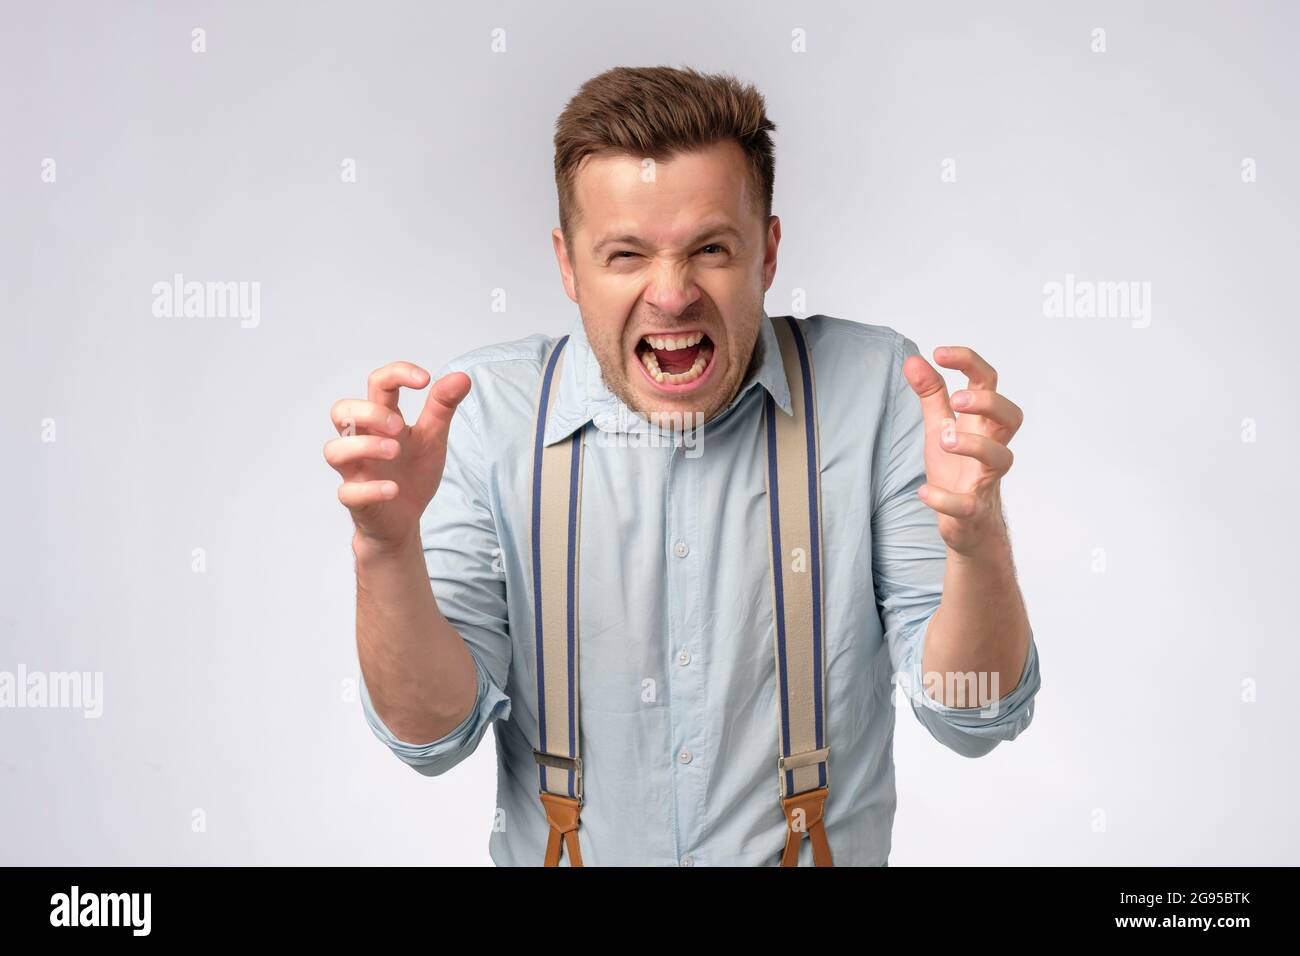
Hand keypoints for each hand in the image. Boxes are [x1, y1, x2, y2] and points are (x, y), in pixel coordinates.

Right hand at [324, 362, 471, 553]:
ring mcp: (355, 470)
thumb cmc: (413, 472)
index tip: (424, 379)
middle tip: (399, 427)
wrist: (405, 519)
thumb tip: (462, 377)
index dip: (396, 374)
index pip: (377, 384)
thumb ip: (442, 407)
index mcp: (381, 421)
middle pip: (341, 410)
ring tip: (395, 451)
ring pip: (334, 450)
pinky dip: (371, 489)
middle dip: (369, 412)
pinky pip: (348, 492)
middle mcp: (362, 440)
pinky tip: (394, 489)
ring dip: (364, 446)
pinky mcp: (356, 499)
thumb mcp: (432, 437)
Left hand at [901, 346, 1022, 557]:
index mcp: (982, 423)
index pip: (988, 382)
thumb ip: (930, 395)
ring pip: (1001, 458)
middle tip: (956, 400)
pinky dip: (945, 498)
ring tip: (942, 439)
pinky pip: (967, 505)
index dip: (969, 362)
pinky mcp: (974, 510)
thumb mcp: (940, 426)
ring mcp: (986, 480)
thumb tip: (913, 360)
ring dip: (973, 445)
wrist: (968, 525)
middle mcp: (992, 447)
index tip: (939, 353)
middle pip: (1011, 417)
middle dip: (988, 403)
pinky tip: (924, 491)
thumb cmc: (957, 470)